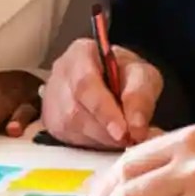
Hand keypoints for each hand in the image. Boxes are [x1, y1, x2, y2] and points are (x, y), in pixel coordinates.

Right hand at [41, 40, 162, 148]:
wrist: (115, 80)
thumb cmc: (126, 74)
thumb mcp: (143, 75)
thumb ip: (141, 96)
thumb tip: (136, 128)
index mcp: (81, 53)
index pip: (86, 83)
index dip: (104, 111)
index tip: (124, 132)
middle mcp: (60, 73)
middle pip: (74, 110)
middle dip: (105, 130)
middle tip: (130, 139)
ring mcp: (51, 97)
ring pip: (70, 128)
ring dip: (101, 138)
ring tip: (122, 136)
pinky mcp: (51, 121)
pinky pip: (68, 139)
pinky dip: (92, 143)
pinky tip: (106, 136)